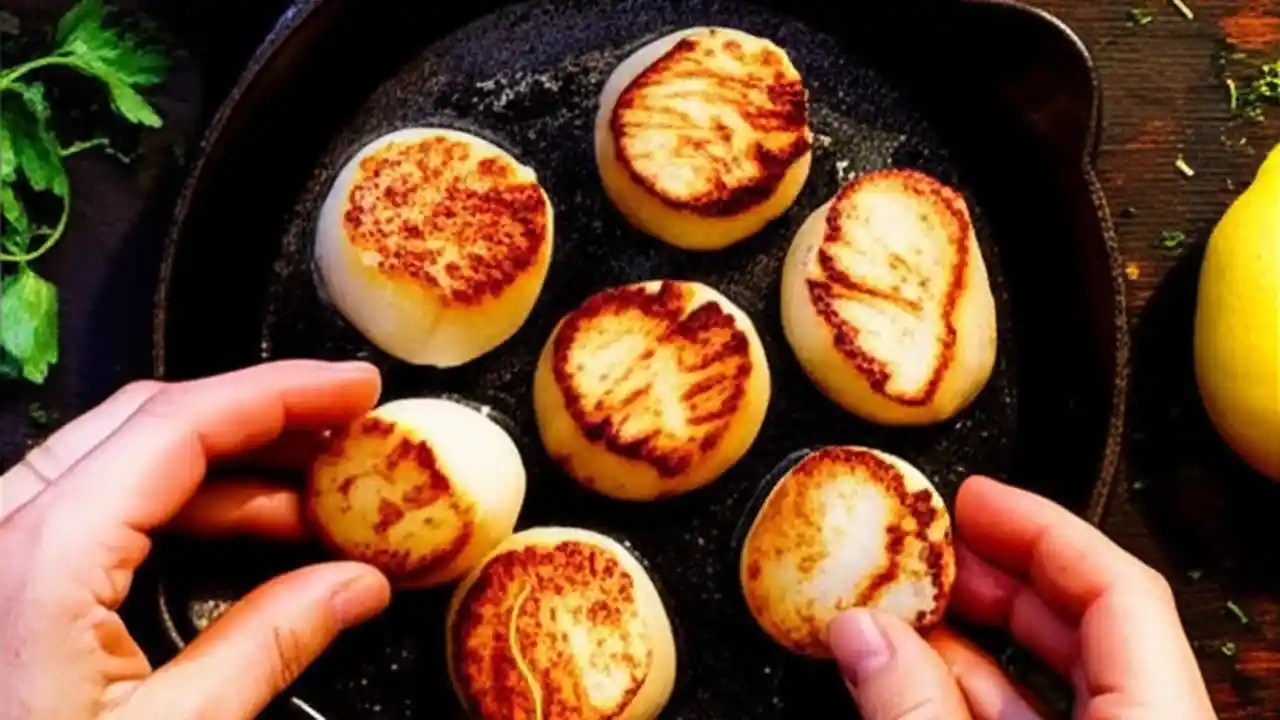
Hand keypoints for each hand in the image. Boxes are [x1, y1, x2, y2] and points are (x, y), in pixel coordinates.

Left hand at [0, 361, 391, 719]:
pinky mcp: (9, 577)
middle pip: (152, 423)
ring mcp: (1, 548)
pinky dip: (185, 505)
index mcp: (43, 554)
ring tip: (320, 500)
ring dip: (231, 468)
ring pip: (126, 458)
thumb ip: (268, 646)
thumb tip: (358, 585)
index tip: (357, 388)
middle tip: (351, 435)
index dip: (280, 393)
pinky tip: (250, 533)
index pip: (179, 425)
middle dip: (264, 421)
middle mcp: (8, 528)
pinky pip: (103, 503)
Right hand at [828, 476, 1216, 719]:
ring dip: (976, 638)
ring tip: (905, 608)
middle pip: (1088, 623)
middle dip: (999, 575)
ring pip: (1058, 680)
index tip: (972, 500)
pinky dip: (974, 695)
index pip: (1117, 586)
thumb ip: (914, 707)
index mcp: (1157, 719)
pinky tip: (914, 677)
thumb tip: (861, 630)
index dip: (1039, 528)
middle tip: (931, 545)